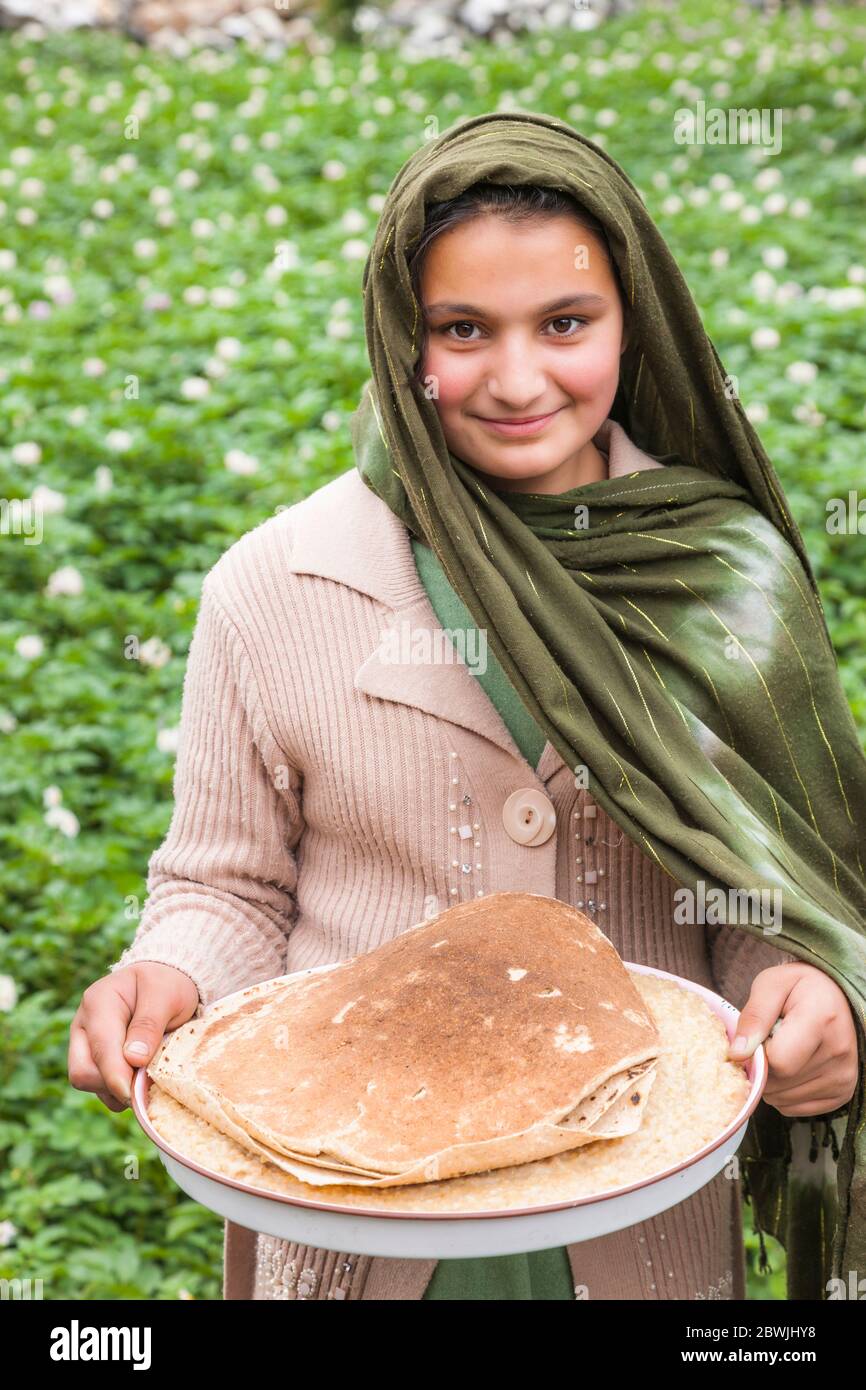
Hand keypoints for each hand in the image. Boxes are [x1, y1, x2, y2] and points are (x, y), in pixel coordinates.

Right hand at [68, 962, 199, 1111]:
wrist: (165, 982)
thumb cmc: (166, 985)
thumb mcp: (165, 995)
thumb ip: (149, 1024)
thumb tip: (133, 1059)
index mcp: (98, 1003)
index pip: (100, 1048)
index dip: (116, 1075)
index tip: (134, 1095)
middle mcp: (84, 1026)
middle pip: (83, 1072)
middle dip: (114, 1085)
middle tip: (148, 1083)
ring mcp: (86, 1046)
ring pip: (91, 1085)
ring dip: (119, 1091)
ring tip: (150, 1076)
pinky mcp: (95, 1062)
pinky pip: (102, 1090)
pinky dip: (121, 1093)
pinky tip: (142, 1080)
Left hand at [726, 962, 858, 1116]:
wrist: (835, 996)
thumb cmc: (799, 987)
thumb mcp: (771, 985)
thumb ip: (754, 1016)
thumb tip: (737, 1054)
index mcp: (823, 1019)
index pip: (779, 1061)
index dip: (759, 1052)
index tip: (759, 1036)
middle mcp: (839, 1052)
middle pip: (780, 1083)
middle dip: (763, 1067)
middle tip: (770, 1042)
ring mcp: (844, 1077)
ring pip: (784, 1099)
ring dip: (772, 1081)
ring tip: (784, 1052)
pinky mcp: (842, 1094)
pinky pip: (794, 1108)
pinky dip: (783, 1092)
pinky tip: (792, 1068)